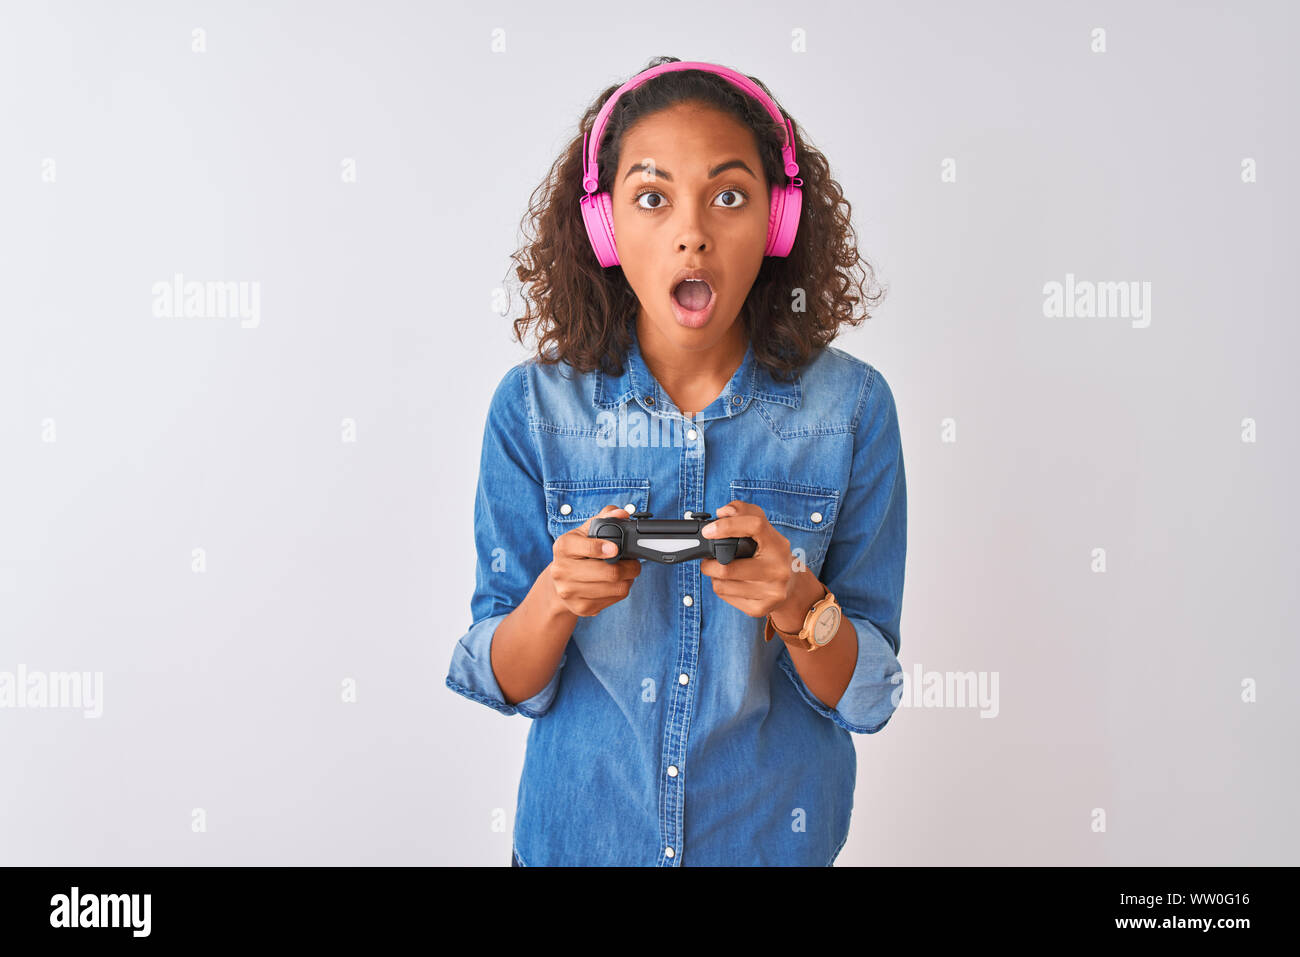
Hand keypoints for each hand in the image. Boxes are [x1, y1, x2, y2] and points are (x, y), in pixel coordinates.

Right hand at [548, 505, 642, 617]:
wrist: (558, 583)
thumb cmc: (576, 553)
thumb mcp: (584, 532)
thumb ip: (603, 518)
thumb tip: (622, 513)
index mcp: (563, 547)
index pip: (587, 548)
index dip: (605, 548)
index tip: (616, 548)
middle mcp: (562, 571)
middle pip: (609, 572)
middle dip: (630, 566)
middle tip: (634, 562)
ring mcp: (571, 592)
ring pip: (616, 588)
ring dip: (629, 579)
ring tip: (628, 572)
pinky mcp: (581, 608)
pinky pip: (614, 600)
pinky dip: (622, 590)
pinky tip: (617, 583)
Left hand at [699, 501, 797, 618]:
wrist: (792, 587)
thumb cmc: (771, 554)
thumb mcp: (764, 530)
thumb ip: (744, 512)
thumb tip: (722, 512)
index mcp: (778, 544)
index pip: (754, 526)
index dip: (727, 526)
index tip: (708, 531)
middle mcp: (778, 569)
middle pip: (727, 569)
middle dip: (709, 564)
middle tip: (709, 560)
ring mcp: (771, 592)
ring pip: (722, 585)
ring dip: (714, 577)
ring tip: (723, 571)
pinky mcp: (760, 609)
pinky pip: (725, 597)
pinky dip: (722, 589)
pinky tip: (732, 584)